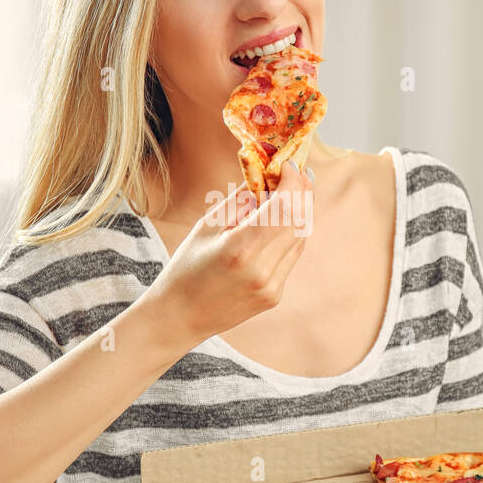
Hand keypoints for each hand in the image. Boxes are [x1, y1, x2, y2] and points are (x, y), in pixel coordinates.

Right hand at [147, 160, 313, 348]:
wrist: (180, 317)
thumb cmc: (187, 267)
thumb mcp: (207, 226)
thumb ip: (241, 201)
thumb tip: (267, 177)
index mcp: (241, 248)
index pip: (284, 207)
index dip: (293, 182)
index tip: (289, 165)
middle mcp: (262, 269)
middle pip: (299, 221)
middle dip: (302, 193)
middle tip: (298, 174)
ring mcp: (272, 286)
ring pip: (301, 239)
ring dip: (300, 213)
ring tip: (291, 193)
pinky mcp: (275, 296)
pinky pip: (291, 257)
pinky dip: (291, 235)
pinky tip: (280, 223)